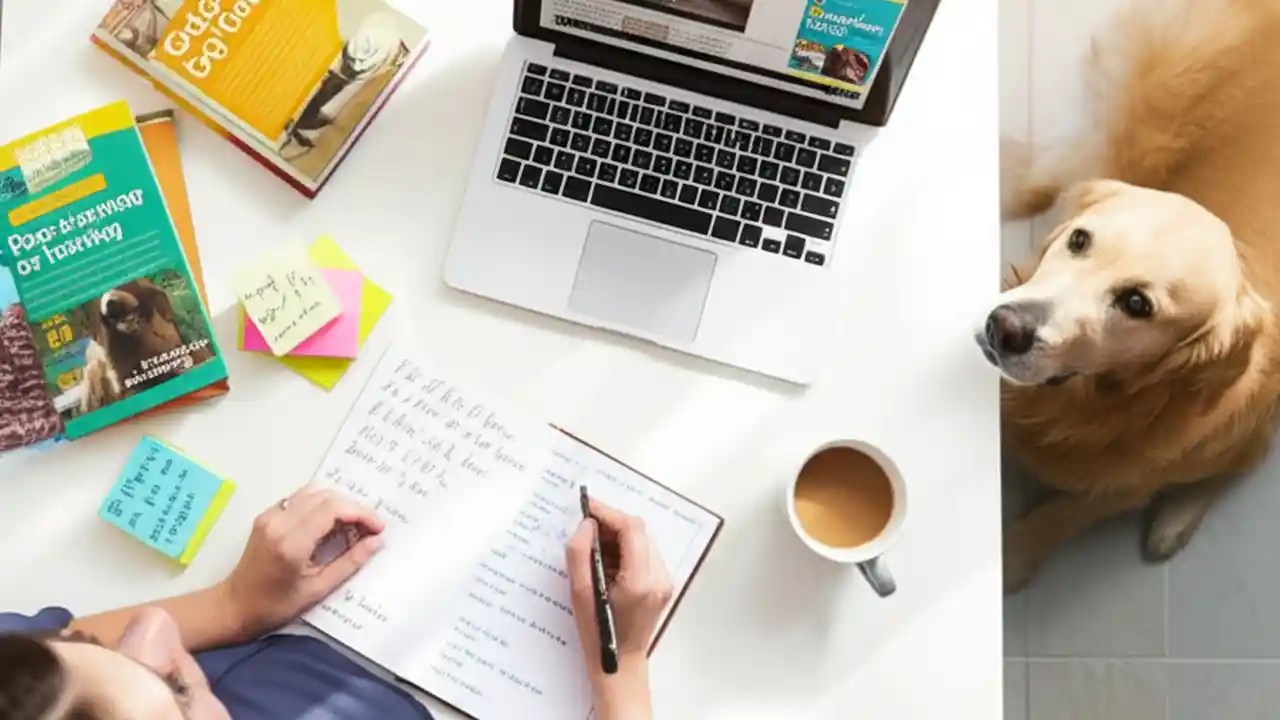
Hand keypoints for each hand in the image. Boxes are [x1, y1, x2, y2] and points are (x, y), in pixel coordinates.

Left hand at [221, 486, 384, 637]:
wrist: (234, 606)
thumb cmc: (275, 606)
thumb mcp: (318, 589)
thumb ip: (350, 562)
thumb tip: (376, 541)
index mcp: (291, 542)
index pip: (333, 508)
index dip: (361, 513)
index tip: (378, 528)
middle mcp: (279, 521)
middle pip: (326, 495)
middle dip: (353, 508)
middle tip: (368, 529)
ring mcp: (270, 515)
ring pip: (314, 492)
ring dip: (338, 504)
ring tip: (351, 527)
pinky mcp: (266, 515)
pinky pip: (301, 499)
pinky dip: (321, 506)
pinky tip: (329, 526)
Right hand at [566, 500, 673, 719]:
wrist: (620, 666)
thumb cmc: (598, 635)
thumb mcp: (580, 595)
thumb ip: (580, 555)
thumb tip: (587, 524)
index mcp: (641, 580)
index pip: (631, 530)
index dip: (608, 514)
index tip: (586, 509)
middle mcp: (659, 577)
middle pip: (638, 533)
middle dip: (611, 525)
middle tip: (585, 529)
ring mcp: (664, 581)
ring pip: (642, 542)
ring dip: (617, 538)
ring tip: (592, 549)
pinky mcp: (661, 584)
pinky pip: (643, 555)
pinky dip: (624, 551)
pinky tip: (605, 563)